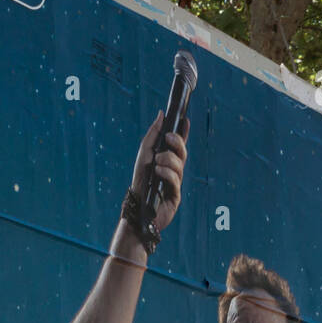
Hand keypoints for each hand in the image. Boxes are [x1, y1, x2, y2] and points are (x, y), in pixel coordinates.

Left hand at [129, 112, 189, 237]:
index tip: (185, 120)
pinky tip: (158, 171)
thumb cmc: (140, 182)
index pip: (179, 145)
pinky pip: (175, 180)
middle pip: (182, 153)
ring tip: (156, 162)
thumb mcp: (143, 154)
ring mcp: (175, 183)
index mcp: (168, 161)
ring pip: (179, 165)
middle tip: (168, 137)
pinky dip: (166, 173)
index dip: (184, 133)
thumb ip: (152, 135)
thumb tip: (161, 115)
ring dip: (168, 160)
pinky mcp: (175, 195)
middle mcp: (174, 171)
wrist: (136, 208)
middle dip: (177, 142)